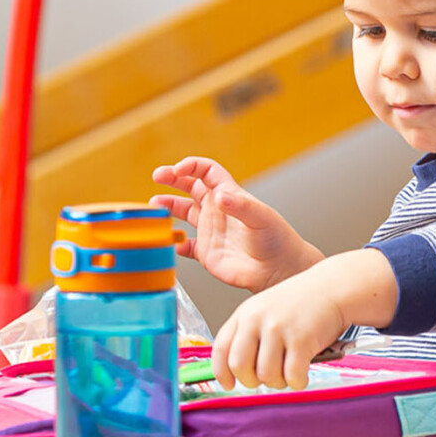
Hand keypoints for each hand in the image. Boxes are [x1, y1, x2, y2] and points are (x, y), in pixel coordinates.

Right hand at [150, 156, 322, 292]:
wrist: (280, 270)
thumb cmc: (278, 240)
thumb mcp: (261, 217)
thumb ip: (240, 206)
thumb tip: (219, 196)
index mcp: (229, 195)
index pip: (206, 171)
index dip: (191, 166)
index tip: (177, 170)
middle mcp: (217, 210)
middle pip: (190, 186)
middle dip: (172, 178)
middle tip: (157, 176)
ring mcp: (210, 231)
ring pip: (182, 212)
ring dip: (168, 208)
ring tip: (155, 207)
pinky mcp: (206, 253)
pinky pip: (184, 245)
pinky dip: (174, 244)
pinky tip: (170, 243)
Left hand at [211, 248, 397, 389]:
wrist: (332, 288)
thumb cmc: (300, 303)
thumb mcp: (264, 311)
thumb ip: (249, 335)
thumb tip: (238, 369)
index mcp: (244, 314)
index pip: (221, 348)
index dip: (221, 372)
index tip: (228, 384)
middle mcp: (257, 321)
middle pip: (239, 365)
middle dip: (251, 380)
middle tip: (265, 379)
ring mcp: (278, 330)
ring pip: (266, 375)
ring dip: (278, 382)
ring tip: (287, 374)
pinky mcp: (301, 340)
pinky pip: (292, 376)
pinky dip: (297, 382)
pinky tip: (302, 375)